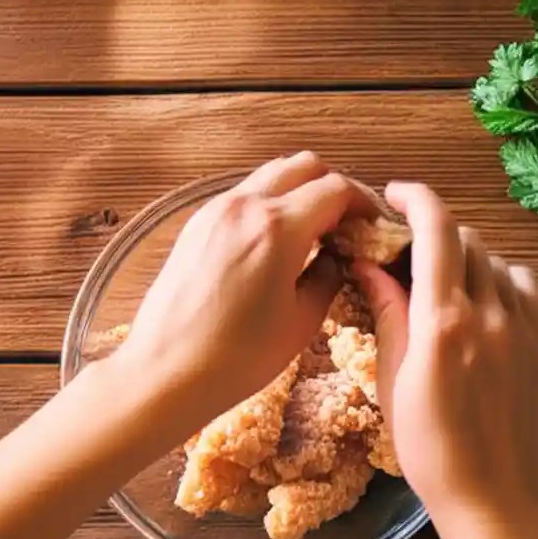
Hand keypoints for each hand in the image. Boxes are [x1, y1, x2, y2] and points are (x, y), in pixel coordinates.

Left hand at [119, 152, 376, 421]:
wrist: (165, 372)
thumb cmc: (235, 357)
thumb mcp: (301, 322)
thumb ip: (328, 278)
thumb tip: (337, 259)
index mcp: (279, 228)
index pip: (336, 189)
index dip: (363, 203)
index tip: (372, 226)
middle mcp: (245, 207)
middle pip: (304, 166)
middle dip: (333, 187)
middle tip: (346, 223)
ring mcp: (216, 211)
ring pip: (271, 175)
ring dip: (300, 191)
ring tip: (314, 231)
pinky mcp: (197, 224)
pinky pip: (244, 195)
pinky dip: (270, 204)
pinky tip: (277, 243)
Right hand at [355, 182, 537, 525]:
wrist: (495, 497)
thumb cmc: (433, 453)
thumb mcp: (394, 383)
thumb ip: (390, 315)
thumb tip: (372, 263)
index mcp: (445, 323)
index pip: (438, 229)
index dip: (415, 198)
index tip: (393, 194)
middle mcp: (489, 313)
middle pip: (464, 238)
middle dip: (431, 231)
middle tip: (402, 248)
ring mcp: (520, 325)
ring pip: (492, 258)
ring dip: (462, 253)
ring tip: (435, 277)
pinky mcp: (537, 340)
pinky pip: (521, 283)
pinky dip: (497, 274)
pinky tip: (478, 295)